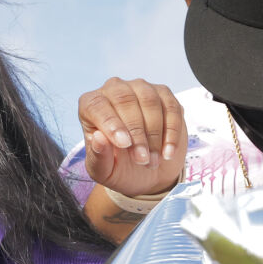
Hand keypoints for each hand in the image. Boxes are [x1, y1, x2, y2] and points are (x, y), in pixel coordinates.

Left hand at [78, 77, 184, 197]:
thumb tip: (98, 138)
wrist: (148, 174)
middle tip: (142, 159)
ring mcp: (141, 90)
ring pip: (149, 100)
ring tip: (153, 160)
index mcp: (91, 105)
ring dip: (154, 133)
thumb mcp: (104, 171)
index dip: (111, 124)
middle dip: (136, 133)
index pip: (96, 106)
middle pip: (124, 100)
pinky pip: (171, 107)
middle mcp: (114, 91)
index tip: (124, 144)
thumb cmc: (120, 168)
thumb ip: (98, 157)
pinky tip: (168, 151)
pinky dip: (172, 131)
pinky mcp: (165, 96)